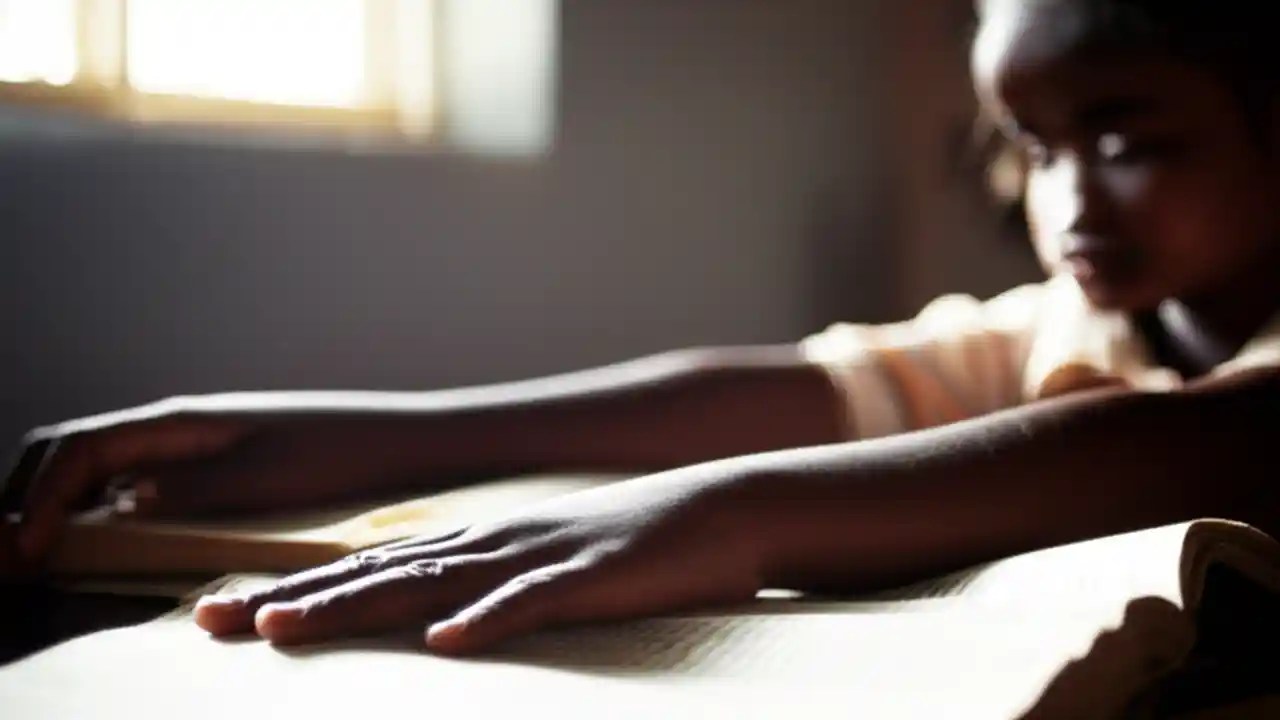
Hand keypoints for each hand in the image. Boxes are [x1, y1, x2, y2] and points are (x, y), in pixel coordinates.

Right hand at [3, 395, 443, 567]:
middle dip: (27, 496)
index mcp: (180, 422)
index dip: (34, 498)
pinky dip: (101, 506)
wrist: (405, 442)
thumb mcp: (261, 480)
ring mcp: (194, 443)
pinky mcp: (216, 464)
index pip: (77, 450)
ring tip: (36, 551)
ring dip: (59, 502)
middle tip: (10, 555)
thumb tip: (120, 501)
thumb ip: (188, 491)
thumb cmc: (343, 455)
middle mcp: (178, 426)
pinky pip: (138, 480)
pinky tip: (103, 537)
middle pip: (73, 452)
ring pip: (101, 466)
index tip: (22, 550)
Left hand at [193, 469, 763, 654]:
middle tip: (209, 622)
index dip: (297, 590)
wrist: (717, 507)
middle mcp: (490, 546)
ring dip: (355, 606)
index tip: (229, 614)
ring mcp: (536, 557)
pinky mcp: (588, 576)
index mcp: (478, 546)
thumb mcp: (546, 565)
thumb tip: (435, 626)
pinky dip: (487, 622)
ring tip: (285, 628)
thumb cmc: (632, 547)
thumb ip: (490, 589)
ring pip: (431, 585)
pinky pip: (531, 604)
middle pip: (376, 574)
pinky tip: (446, 642)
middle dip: (291, 598)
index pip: (371, 569)